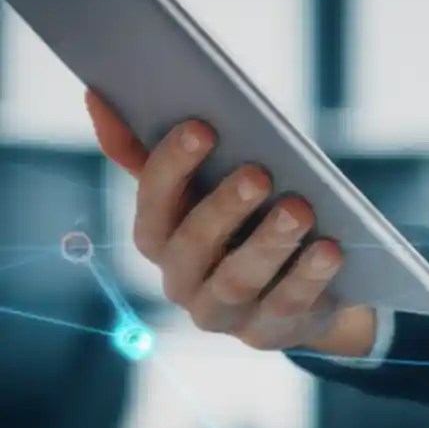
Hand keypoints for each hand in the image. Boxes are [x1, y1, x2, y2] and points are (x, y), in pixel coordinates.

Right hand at [85, 91, 375, 356]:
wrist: (298, 289)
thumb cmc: (243, 223)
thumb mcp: (203, 189)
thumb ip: (152, 151)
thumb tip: (97, 95)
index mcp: (159, 238)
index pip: (152, 201)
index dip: (172, 165)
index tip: (202, 127)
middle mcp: (181, 281)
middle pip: (193, 245)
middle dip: (224, 206)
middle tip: (259, 173)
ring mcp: (224, 313)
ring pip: (238, 281)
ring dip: (269, 242)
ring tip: (301, 209)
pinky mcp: (270, 332)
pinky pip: (287, 306)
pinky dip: (309, 277)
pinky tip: (331, 249)